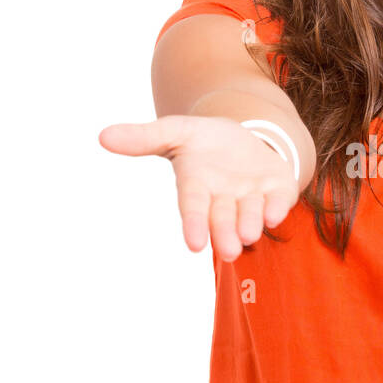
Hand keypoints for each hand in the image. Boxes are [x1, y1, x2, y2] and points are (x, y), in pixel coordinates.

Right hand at [98, 115, 299, 260]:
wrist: (246, 137)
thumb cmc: (204, 141)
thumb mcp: (176, 131)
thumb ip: (144, 137)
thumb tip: (103, 136)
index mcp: (197, 188)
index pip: (193, 209)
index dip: (194, 225)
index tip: (194, 244)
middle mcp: (225, 200)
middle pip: (224, 220)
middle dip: (225, 234)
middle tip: (229, 251)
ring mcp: (252, 197)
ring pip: (251, 215)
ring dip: (251, 224)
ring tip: (248, 234)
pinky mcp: (277, 191)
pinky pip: (279, 202)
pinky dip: (278, 208)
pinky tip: (275, 214)